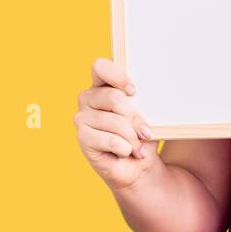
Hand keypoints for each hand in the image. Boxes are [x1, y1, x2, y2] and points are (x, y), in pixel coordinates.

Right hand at [75, 57, 159, 192]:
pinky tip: (125, 152)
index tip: (134, 91)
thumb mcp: (147, 115)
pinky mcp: (82, 137)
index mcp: (103, 85)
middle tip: (146, 132)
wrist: (139, 165)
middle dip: (135, 118)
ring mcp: (82, 117)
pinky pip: (111, 140)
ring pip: (115, 122)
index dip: (117, 77)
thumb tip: (148, 95)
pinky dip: (125, 149)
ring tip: (137, 146)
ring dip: (133, 138)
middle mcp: (88, 98)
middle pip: (114, 97)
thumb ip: (143, 102)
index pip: (100, 67)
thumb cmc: (142, 135)